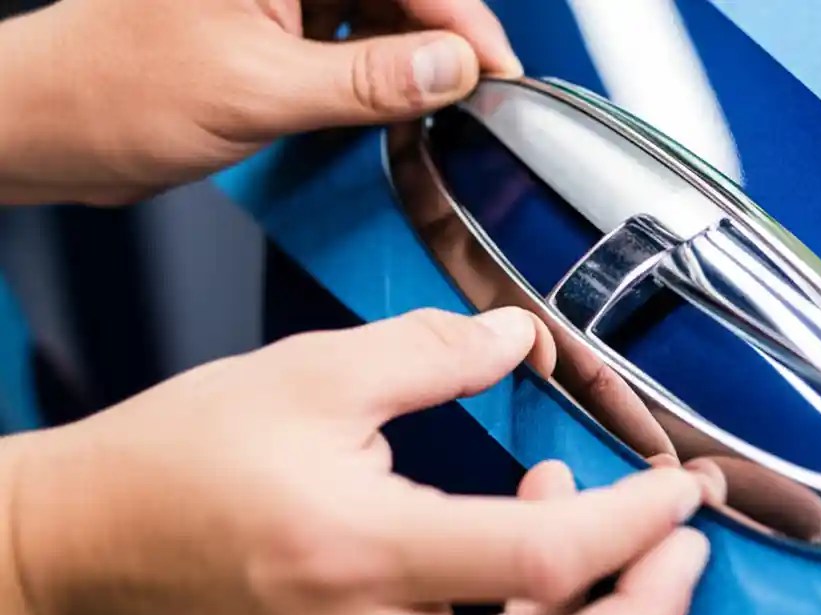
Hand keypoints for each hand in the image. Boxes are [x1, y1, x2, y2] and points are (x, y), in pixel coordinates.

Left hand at [0, 0, 519, 204]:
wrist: (56, 128)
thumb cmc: (116, 90)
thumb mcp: (259, 91)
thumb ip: (367, 81)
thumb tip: (451, 68)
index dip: (461, 19)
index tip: (496, 71)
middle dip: (440, 39)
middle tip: (473, 97)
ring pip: (381, 12)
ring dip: (412, 59)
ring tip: (433, 108)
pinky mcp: (275, 24)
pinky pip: (351, 39)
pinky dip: (378, 74)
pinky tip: (390, 106)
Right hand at [8, 308, 718, 614]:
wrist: (84, 546)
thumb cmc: (178, 461)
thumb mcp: (313, 371)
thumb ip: (435, 351)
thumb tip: (520, 341)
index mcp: (355, 549)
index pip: (542, 556)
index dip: (636, 522)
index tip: (678, 487)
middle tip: (684, 552)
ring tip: (608, 535)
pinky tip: (525, 555)